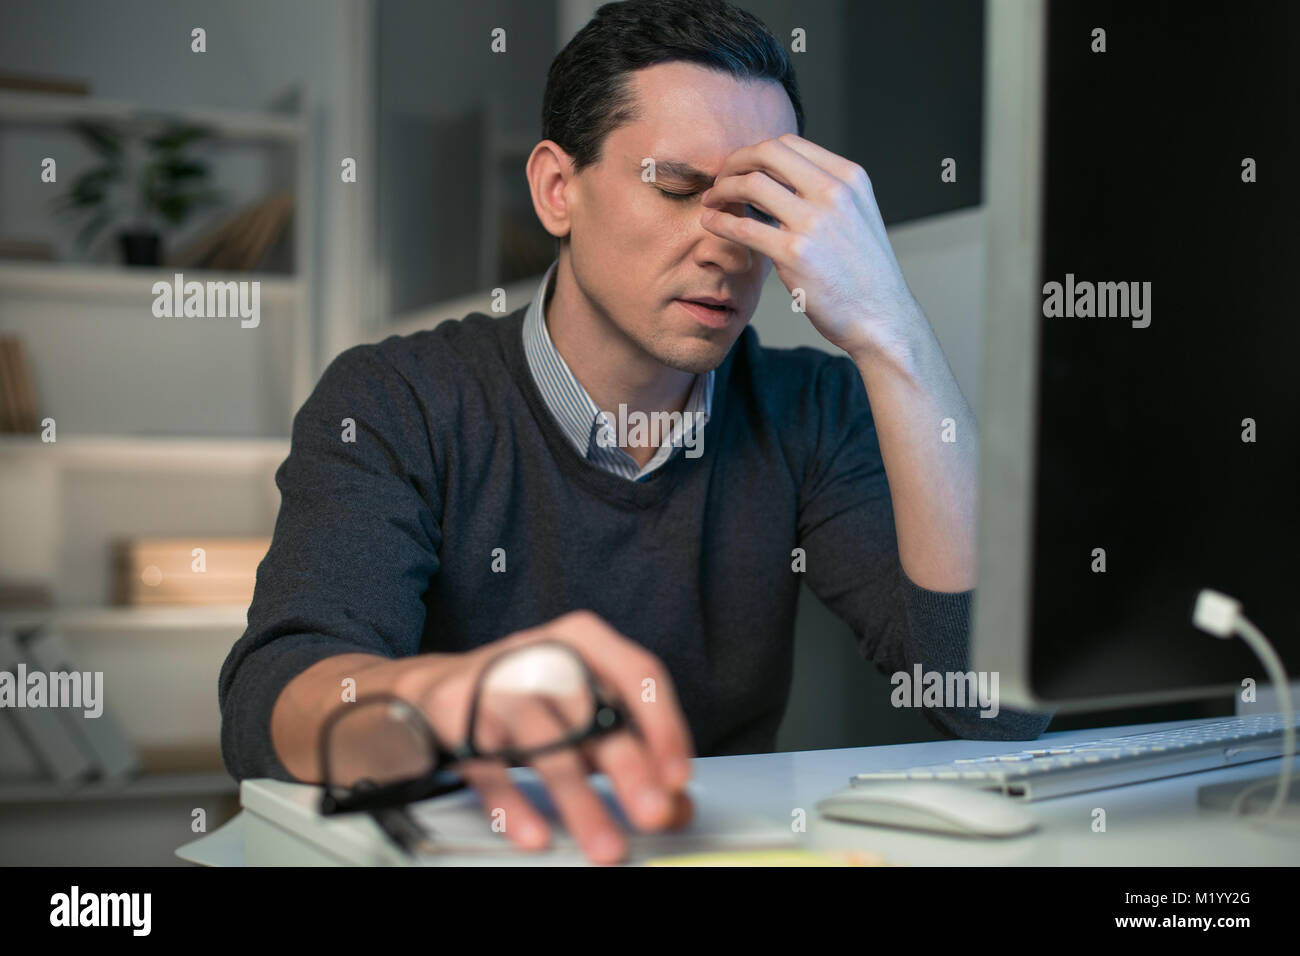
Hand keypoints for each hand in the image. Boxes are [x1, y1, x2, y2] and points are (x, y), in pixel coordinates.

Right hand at [396, 610, 694, 864]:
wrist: (430, 688)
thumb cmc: (522, 695)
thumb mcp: (581, 710)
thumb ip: (628, 747)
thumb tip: (678, 805)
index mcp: (582, 639)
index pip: (638, 672)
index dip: (664, 726)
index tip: (680, 776)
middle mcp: (539, 651)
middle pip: (592, 709)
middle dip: (629, 767)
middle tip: (655, 813)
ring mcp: (493, 681)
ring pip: (544, 741)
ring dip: (579, 799)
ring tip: (604, 845)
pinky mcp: (454, 715)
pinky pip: (489, 766)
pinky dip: (513, 805)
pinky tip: (535, 834)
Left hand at [699, 132, 919, 363]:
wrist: (881, 317)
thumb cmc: (864, 274)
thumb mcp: (856, 216)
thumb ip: (826, 194)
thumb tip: (782, 180)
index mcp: (849, 178)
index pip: (789, 144)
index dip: (755, 153)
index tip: (741, 170)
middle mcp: (834, 192)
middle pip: (767, 153)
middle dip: (734, 162)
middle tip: (719, 180)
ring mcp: (815, 222)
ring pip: (751, 184)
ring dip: (723, 189)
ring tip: (712, 201)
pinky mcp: (795, 254)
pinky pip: (744, 227)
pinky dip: (720, 221)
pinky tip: (710, 223)